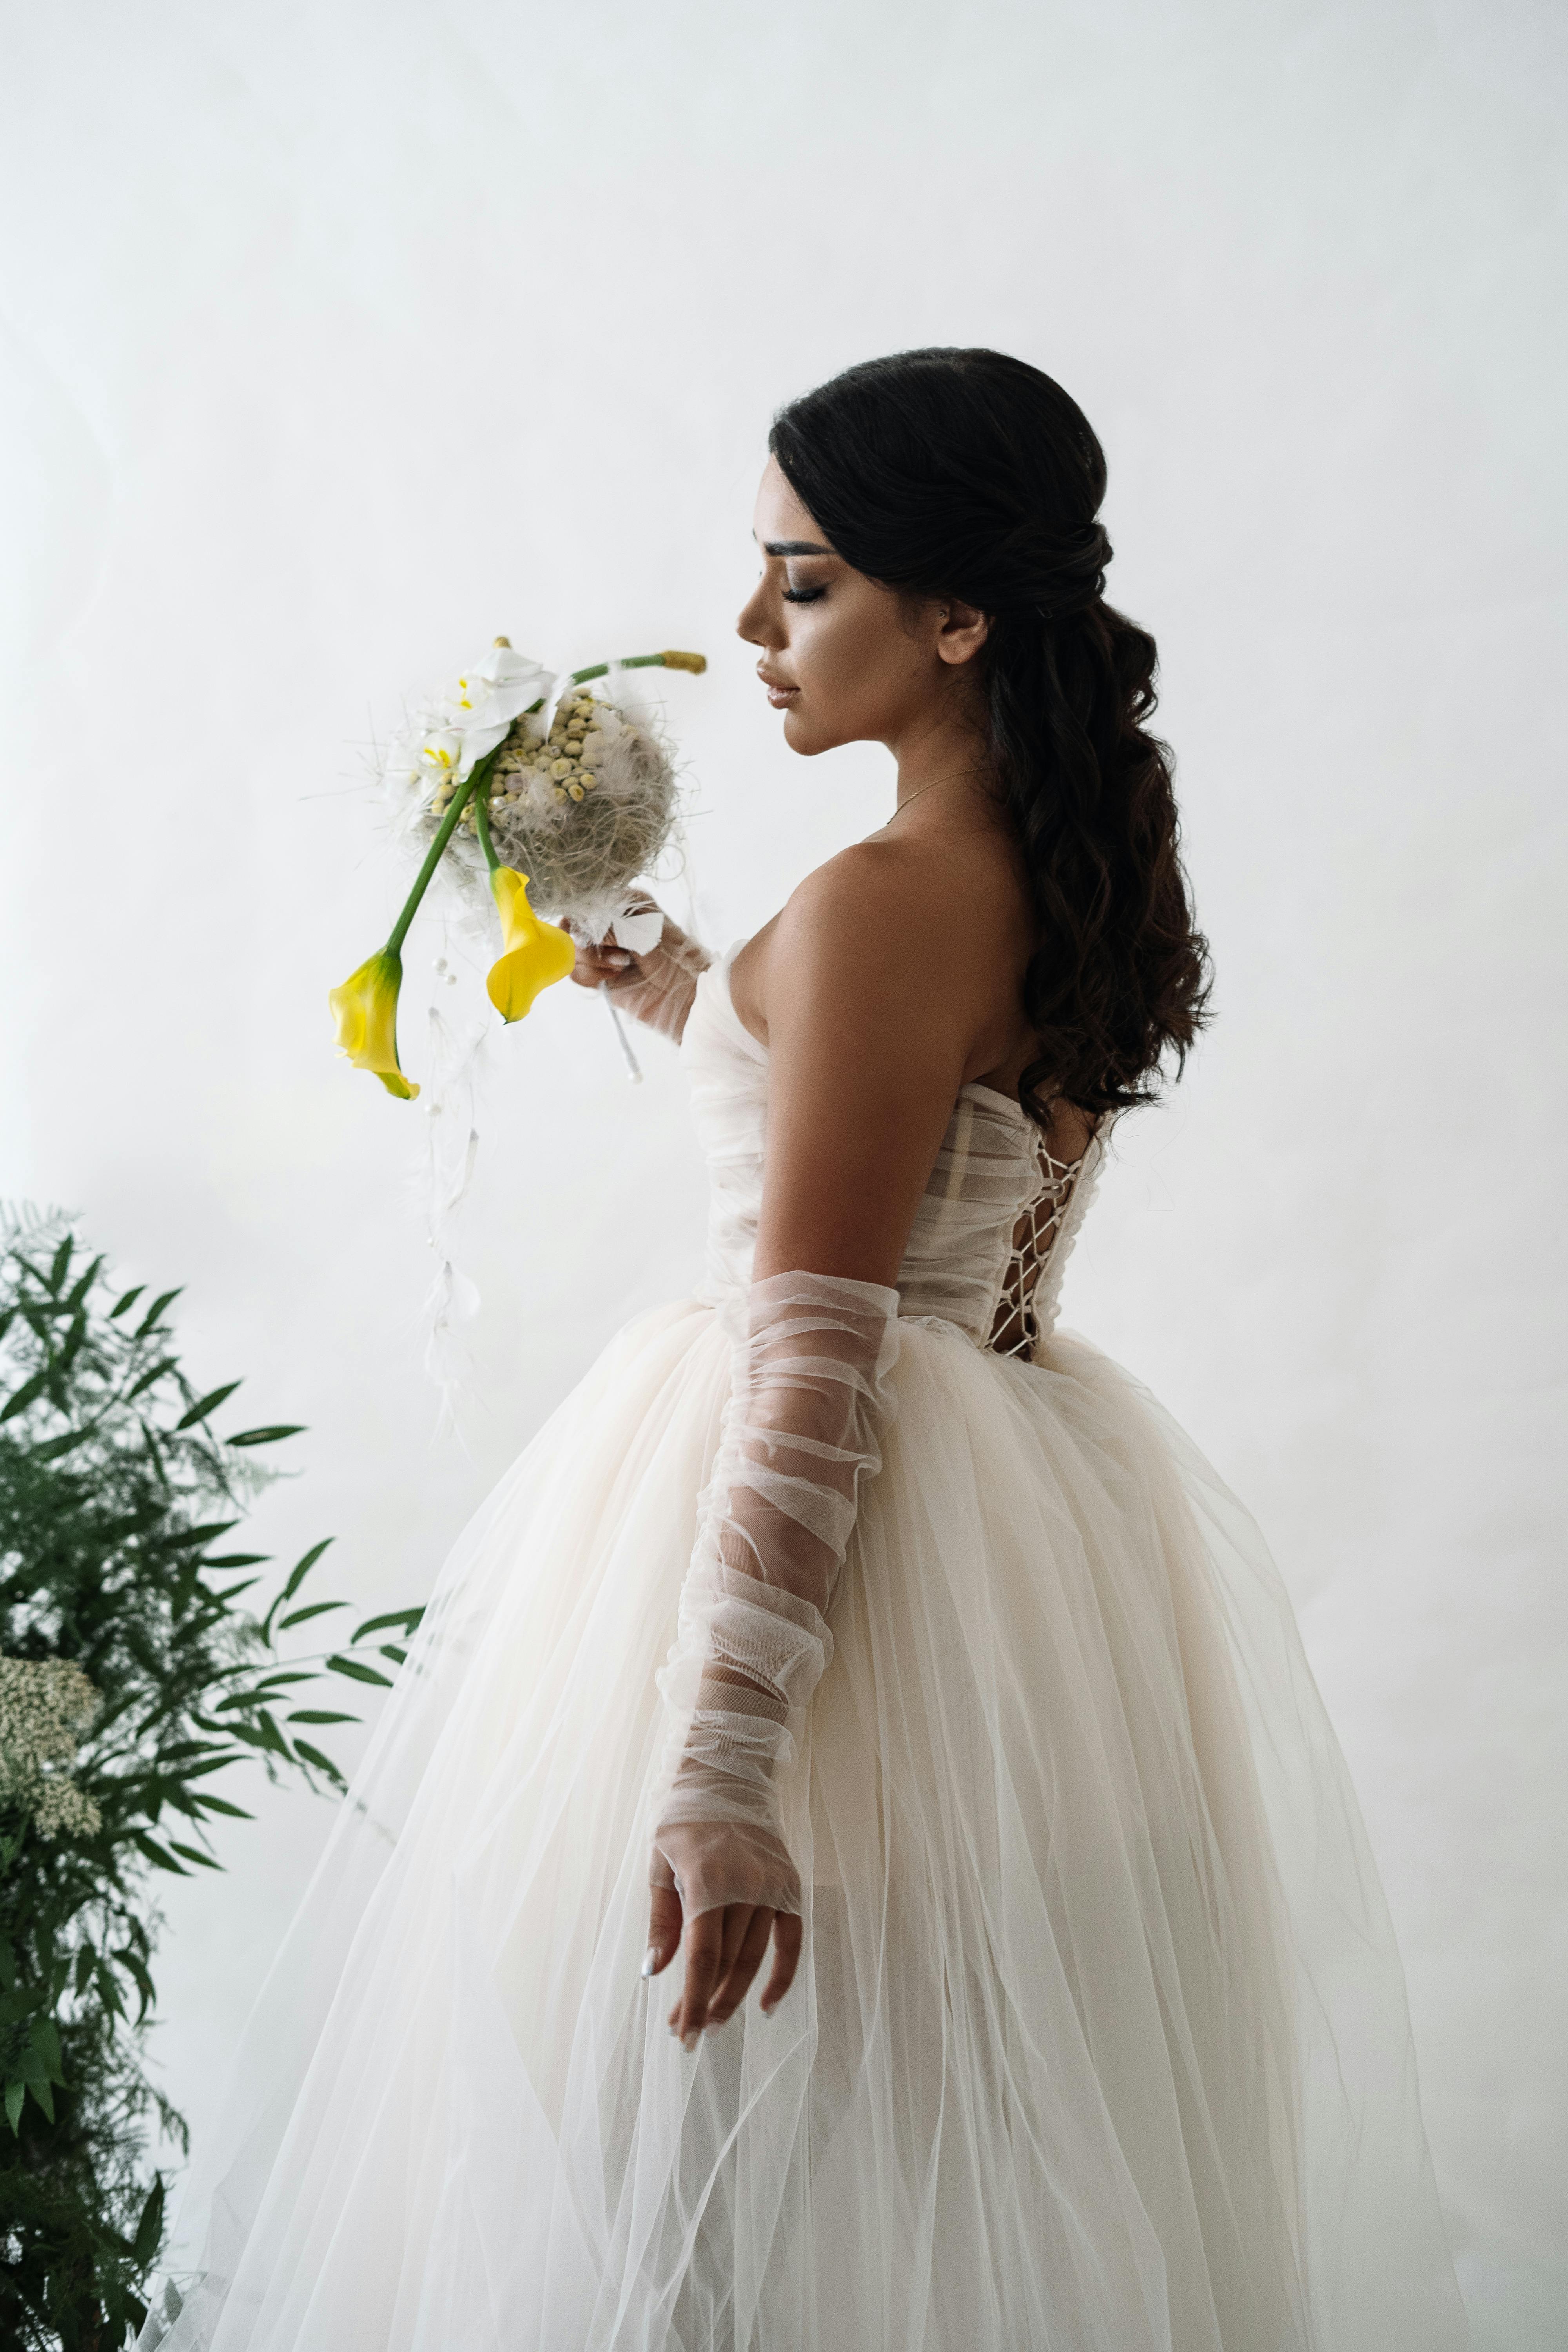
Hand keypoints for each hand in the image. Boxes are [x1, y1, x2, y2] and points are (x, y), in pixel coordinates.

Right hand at [564, 901, 710, 1041]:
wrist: (689, 1001)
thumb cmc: (680, 965)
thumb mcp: (650, 939)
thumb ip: (618, 928)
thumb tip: (587, 924)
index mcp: (627, 905)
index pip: (590, 899)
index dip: (587, 913)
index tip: (599, 928)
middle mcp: (612, 925)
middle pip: (574, 923)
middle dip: (587, 939)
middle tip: (611, 949)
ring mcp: (604, 950)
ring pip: (572, 948)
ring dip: (591, 959)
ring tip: (621, 965)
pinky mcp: (600, 974)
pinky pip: (577, 972)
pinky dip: (589, 976)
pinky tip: (614, 977)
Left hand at [644, 1836, 802, 2047]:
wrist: (726, 1778)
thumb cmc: (683, 1821)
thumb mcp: (659, 1865)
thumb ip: (661, 1921)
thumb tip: (654, 1971)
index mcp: (707, 1880)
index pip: (701, 1957)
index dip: (692, 2001)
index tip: (682, 2035)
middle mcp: (745, 1885)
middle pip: (726, 1963)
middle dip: (705, 2003)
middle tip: (688, 2032)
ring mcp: (772, 1885)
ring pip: (754, 1957)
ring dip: (733, 1995)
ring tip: (714, 2020)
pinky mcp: (789, 1884)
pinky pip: (792, 1939)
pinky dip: (782, 1974)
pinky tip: (767, 2005)